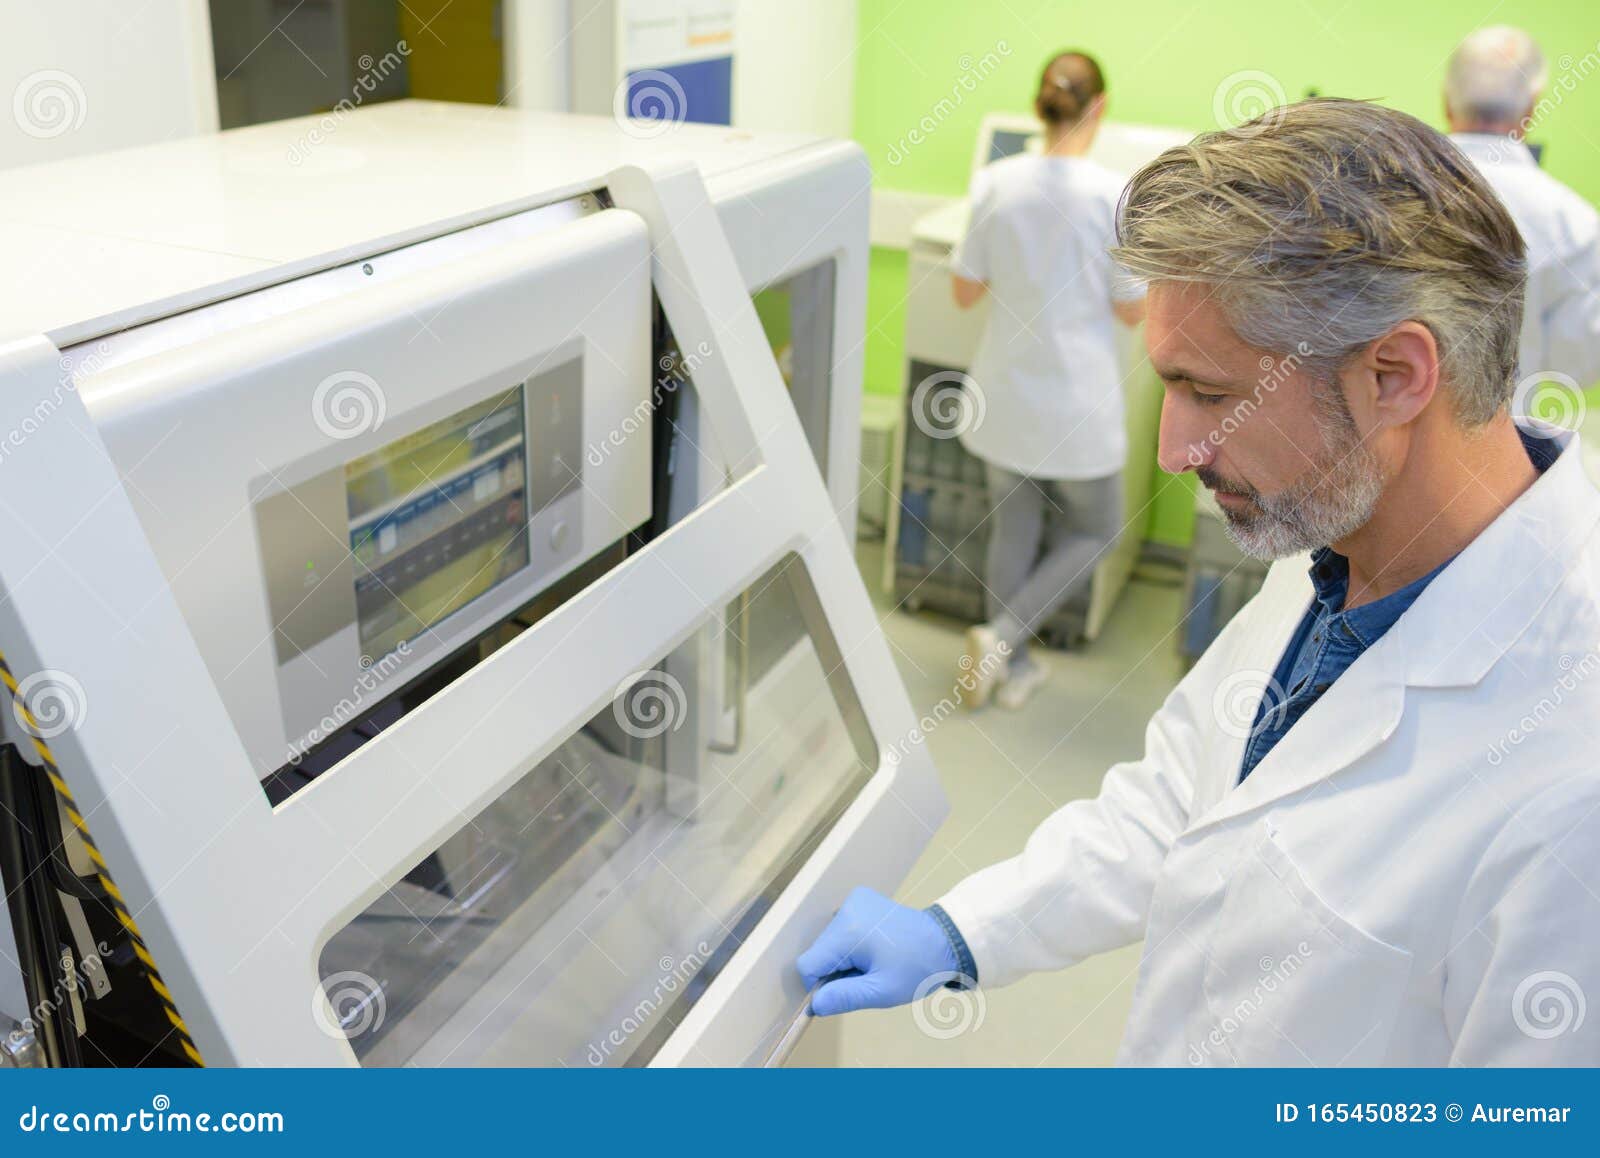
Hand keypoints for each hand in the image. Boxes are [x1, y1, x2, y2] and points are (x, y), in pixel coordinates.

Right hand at [796, 887, 960, 1015]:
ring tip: (874, 963)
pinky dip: (851, 943)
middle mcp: (845, 909)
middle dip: (836, 971)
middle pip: (819, 951)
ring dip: (844, 958)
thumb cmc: (917, 968)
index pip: (808, 963)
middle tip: (867, 978)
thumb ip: (844, 997)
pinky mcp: (861, 898)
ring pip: (829, 941)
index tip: (843, 993)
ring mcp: (853, 900)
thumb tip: (813, 1005)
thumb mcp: (881, 991)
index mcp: (848, 931)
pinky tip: (874, 948)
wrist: (946, 941)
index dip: (819, 985)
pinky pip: (841, 928)